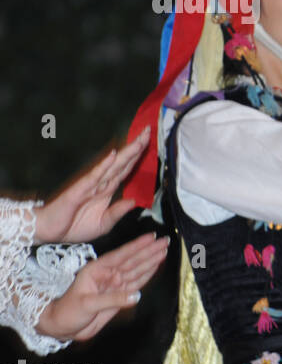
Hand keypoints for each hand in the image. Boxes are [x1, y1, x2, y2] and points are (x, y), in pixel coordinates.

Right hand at [34, 128, 150, 243]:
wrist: (50, 232)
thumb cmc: (74, 227)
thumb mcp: (103, 224)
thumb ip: (118, 212)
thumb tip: (134, 201)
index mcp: (107, 191)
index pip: (125, 170)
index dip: (137, 157)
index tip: (149, 142)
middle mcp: (101, 184)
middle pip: (122, 163)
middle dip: (136, 148)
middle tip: (148, 130)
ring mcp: (90, 185)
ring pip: (113, 166)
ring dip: (126, 153)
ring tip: (139, 140)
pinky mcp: (79, 190)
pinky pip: (94, 177)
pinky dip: (104, 166)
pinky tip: (113, 155)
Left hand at [34, 233, 169, 341]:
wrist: (63, 327)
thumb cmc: (68, 312)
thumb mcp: (87, 304)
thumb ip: (113, 299)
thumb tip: (136, 296)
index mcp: (97, 271)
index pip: (121, 256)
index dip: (137, 247)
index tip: (152, 237)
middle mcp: (108, 274)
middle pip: (133, 260)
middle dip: (149, 250)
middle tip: (165, 241)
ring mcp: (115, 284)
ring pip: (137, 270)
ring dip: (151, 260)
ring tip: (164, 250)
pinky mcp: (120, 295)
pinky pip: (137, 282)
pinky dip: (148, 274)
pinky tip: (156, 266)